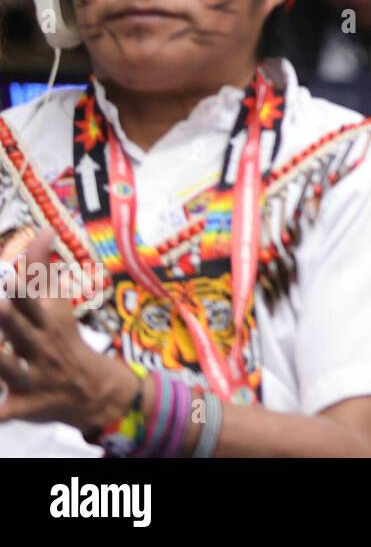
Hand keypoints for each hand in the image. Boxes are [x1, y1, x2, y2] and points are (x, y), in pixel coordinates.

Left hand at [0, 230, 135, 433]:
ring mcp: (33, 377)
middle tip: (0, 308)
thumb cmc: (61, 339)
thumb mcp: (55, 304)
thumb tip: (43, 229)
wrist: (91, 389)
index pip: (34, 298)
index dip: (23, 286)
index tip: (12, 273)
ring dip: (3, 363)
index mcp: (46, 321)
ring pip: (13, 371)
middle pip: (24, 332)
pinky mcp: (24, 405)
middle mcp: (41, 346)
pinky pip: (6, 411)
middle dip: (10, 321)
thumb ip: (40, 269)